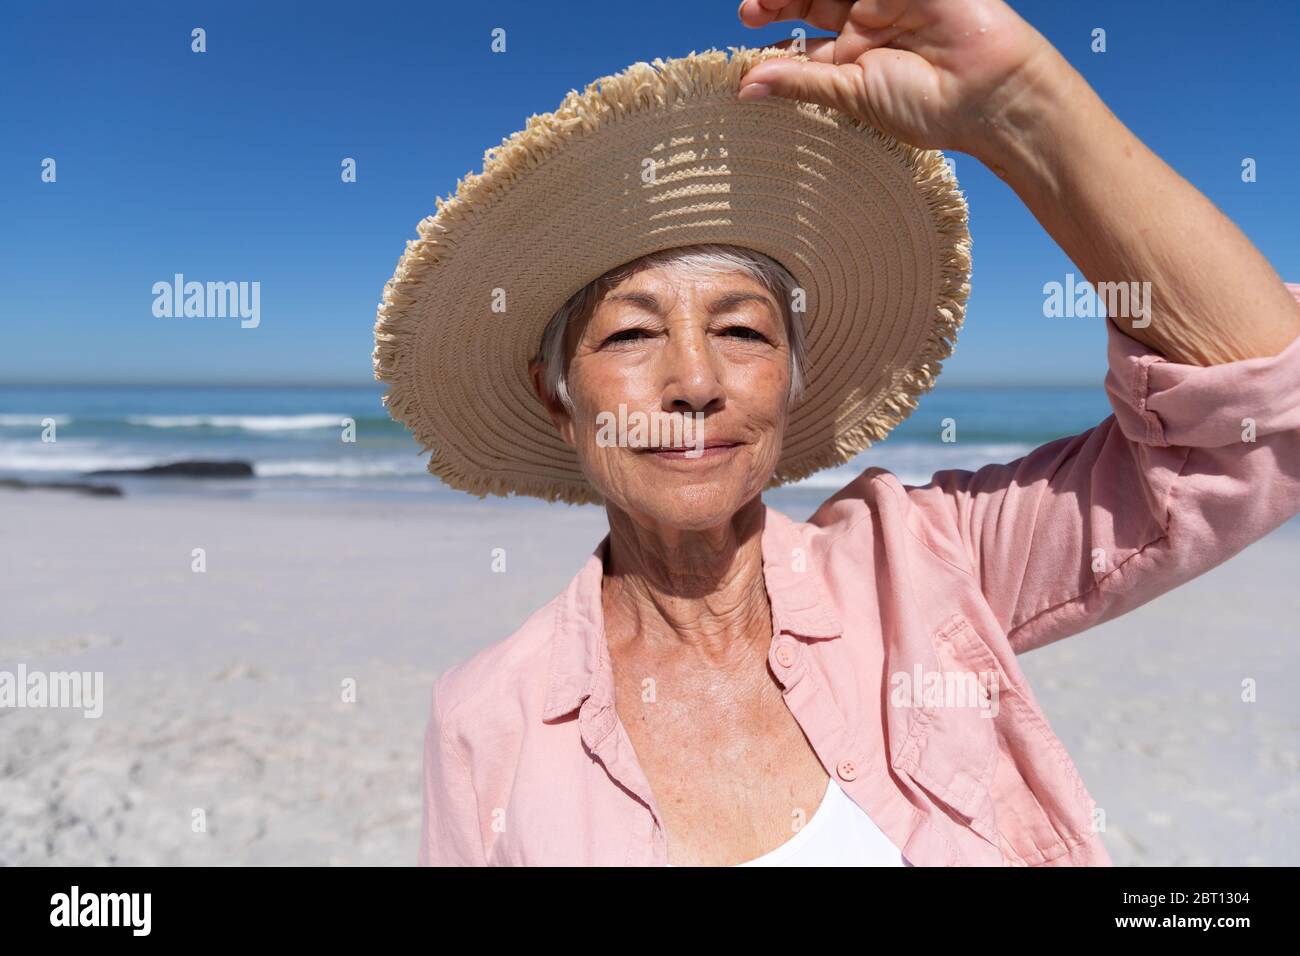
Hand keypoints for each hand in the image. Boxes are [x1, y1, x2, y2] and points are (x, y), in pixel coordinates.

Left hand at [737, 0, 1062, 157]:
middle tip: (751, 10)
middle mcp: (869, 20)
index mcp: (854, 53)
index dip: (774, 30)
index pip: (804, 34)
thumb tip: (745, 86)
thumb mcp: (850, 93)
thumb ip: (799, 82)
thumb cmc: (926, 106)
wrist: (986, 94)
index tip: (746, 32)